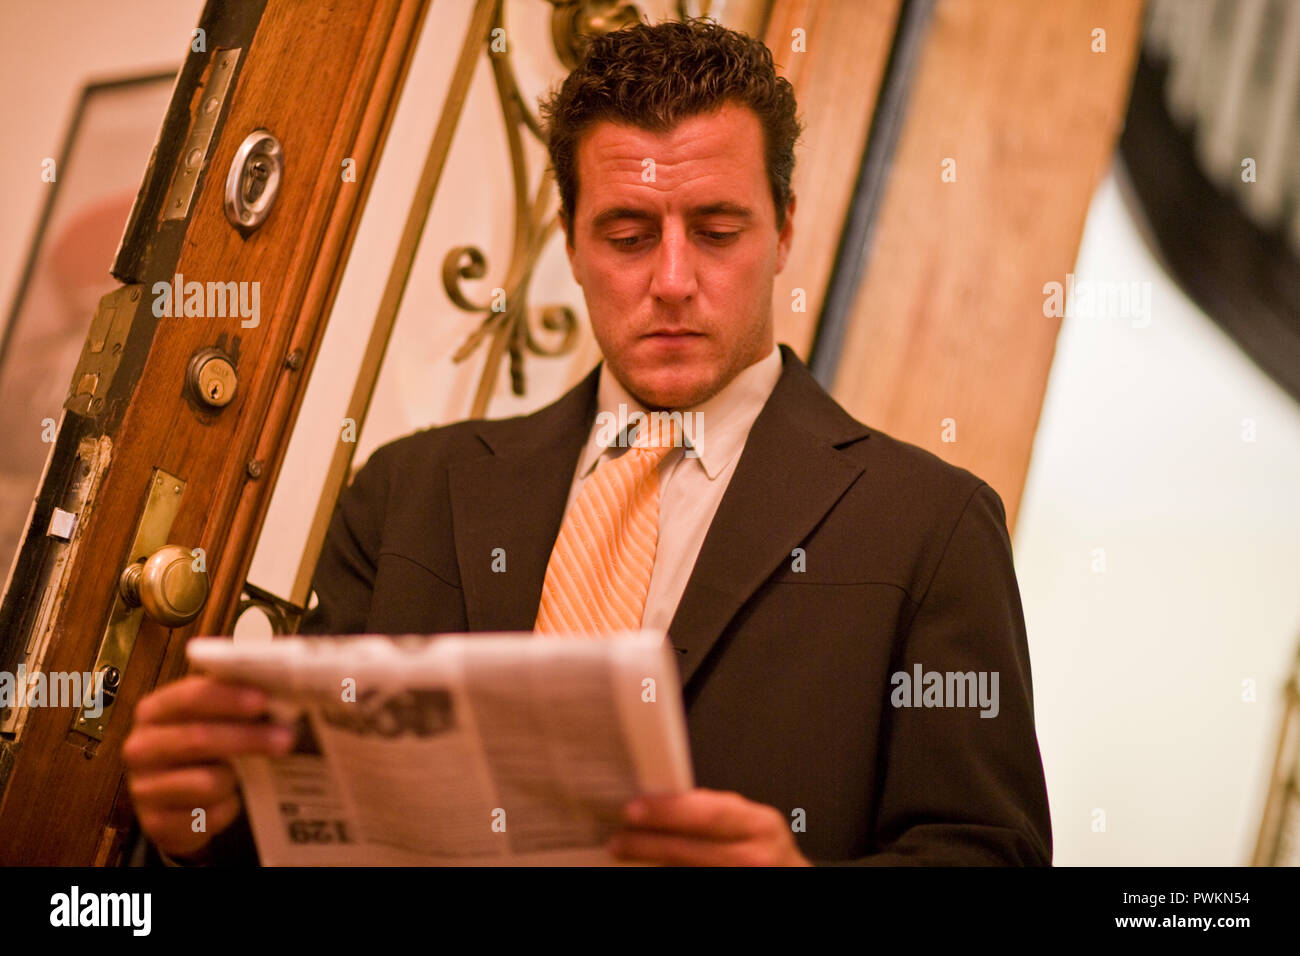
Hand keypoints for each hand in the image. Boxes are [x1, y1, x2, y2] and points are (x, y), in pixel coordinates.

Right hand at [122, 675, 292, 861]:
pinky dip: (228, 808)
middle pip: (199, 739)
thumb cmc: (201, 746)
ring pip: (207, 783)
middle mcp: (141, 748)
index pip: (189, 697)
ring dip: (236, 779)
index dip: (229, 698)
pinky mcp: (156, 824)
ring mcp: (144, 789)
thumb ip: (233, 701)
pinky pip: (208, 816)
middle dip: (249, 738)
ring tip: (244, 776)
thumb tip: (278, 689)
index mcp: (154, 711)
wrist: (174, 799)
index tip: (264, 701)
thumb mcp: (211, 717)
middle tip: (287, 738)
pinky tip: (230, 800)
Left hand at [606, 788, 811, 865]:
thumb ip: (714, 812)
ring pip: (691, 871)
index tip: (633, 809)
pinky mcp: (735, 892)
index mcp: (760, 824)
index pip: (709, 814)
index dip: (668, 812)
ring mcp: (746, 879)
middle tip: (619, 838)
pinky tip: (653, 867)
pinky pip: (695, 881)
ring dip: (654, 861)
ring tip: (625, 849)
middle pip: (694, 849)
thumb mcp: (748, 820)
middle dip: (651, 842)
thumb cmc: (764, 847)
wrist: (789, 878)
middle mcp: (756, 856)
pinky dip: (672, 873)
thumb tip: (661, 802)